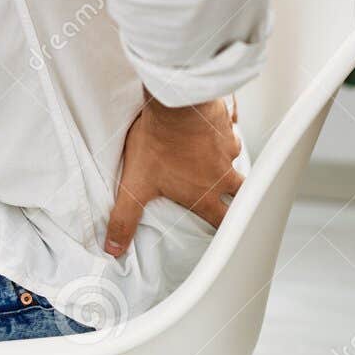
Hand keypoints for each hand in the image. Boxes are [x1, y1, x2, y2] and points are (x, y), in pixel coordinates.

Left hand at [104, 92, 243, 257]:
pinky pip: (230, 129)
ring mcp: (227, 148)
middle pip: (240, 192)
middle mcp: (221, 175)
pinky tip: (211, 124)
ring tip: (214, 155)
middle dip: (237, 195)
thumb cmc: (159, 143)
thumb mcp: (136, 185)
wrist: (176, 105)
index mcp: (203, 195)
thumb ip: (125, 218)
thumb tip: (114, 249)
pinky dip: (222, 130)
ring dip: (226, 159)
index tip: (225, 228)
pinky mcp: (226, 125)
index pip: (222, 220)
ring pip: (235, 158)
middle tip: (232, 194)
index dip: (225, 226)